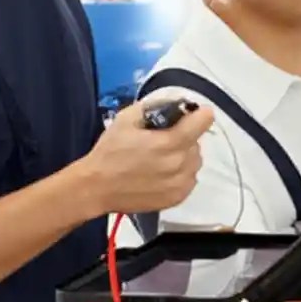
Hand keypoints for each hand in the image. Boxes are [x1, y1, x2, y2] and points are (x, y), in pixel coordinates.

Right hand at [80, 100, 214, 214]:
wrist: (97, 188)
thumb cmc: (110, 152)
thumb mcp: (126, 119)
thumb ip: (154, 107)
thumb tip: (175, 103)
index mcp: (169, 142)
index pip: (203, 122)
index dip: (199, 114)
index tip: (193, 115)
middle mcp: (179, 164)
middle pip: (197, 143)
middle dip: (185, 137)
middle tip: (163, 139)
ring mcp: (180, 184)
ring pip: (195, 161)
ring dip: (184, 156)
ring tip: (161, 158)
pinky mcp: (177, 198)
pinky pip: (190, 179)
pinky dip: (181, 173)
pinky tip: (162, 173)